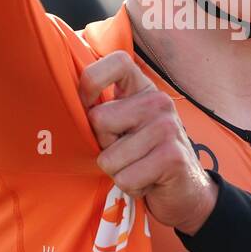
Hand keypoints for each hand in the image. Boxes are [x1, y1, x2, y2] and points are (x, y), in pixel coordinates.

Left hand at [78, 51, 216, 235]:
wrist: (186, 190)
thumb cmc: (145, 156)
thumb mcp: (127, 126)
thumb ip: (105, 112)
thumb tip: (63, 107)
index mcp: (143, 88)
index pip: (116, 61)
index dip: (91, 81)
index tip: (87, 104)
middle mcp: (158, 101)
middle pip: (99, 120)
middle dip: (104, 146)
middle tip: (126, 153)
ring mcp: (168, 127)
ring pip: (109, 158)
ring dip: (118, 172)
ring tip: (138, 169)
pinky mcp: (172, 156)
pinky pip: (125, 178)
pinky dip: (131, 187)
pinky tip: (148, 182)